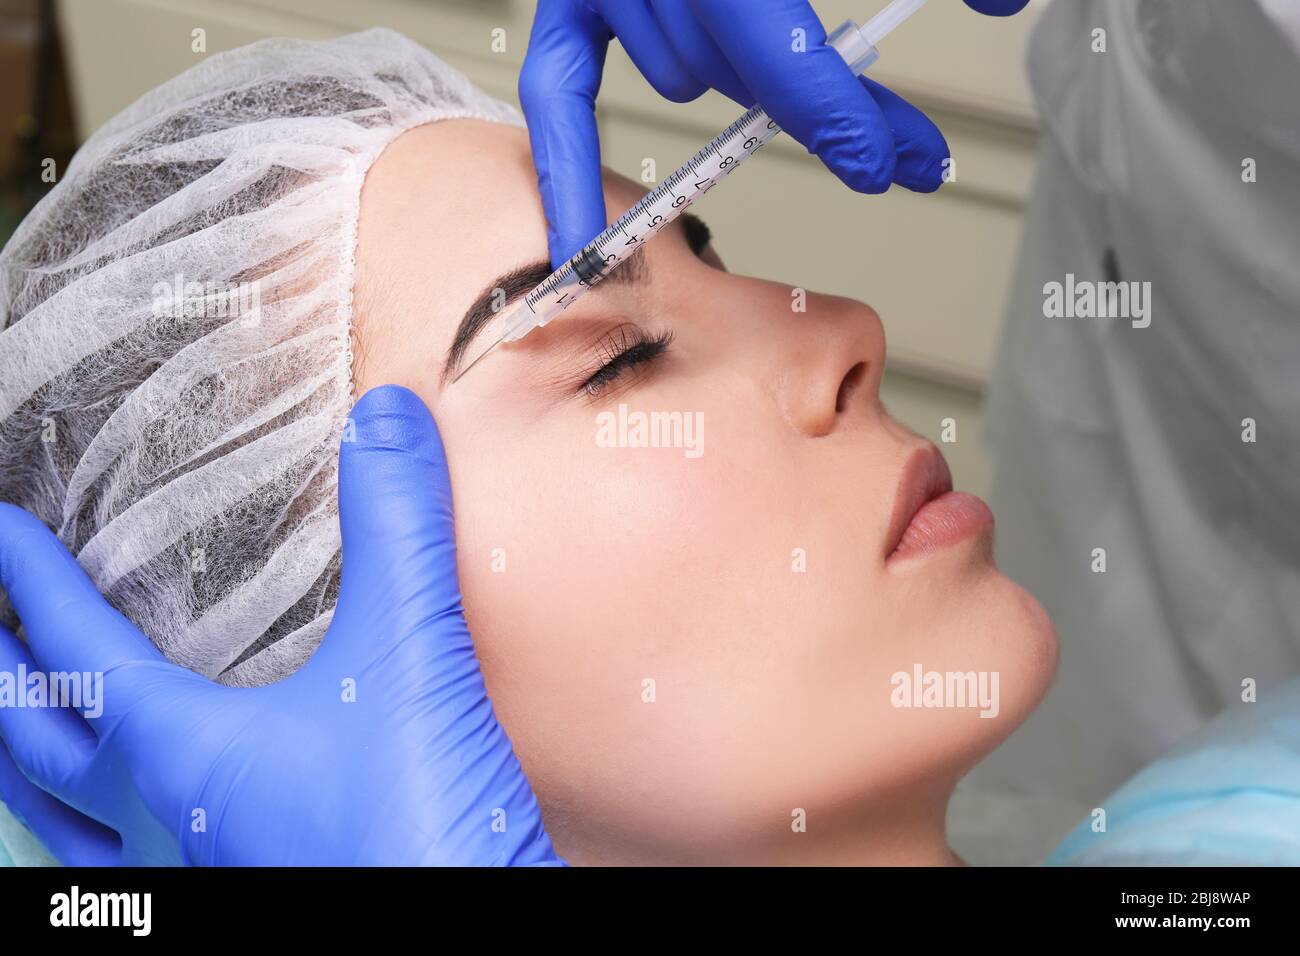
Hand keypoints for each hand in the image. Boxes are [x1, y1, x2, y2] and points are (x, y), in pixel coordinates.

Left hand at [0, 385, 561, 865]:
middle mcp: (164, 826)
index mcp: (179, 755)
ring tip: (13, 733)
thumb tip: (387, 416)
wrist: (470, 939)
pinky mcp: (243, 903)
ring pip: (64, 829)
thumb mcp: (413, 662)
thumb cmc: (419, 826)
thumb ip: (397, 532)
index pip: (75, 652)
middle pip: (35, 749)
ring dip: (26, 767)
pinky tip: (137, 830)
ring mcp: (196, 883)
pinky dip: (97, 832)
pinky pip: (127, 871)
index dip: (28, 582)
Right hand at [520, 0, 1032, 268]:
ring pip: (675, 71)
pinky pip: (562, 83)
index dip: (834, 111)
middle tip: (902, 154)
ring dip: (738, 83)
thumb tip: (1007, 0)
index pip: (768, 42)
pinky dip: (572, 158)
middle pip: (733, 67)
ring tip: (807, 90)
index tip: (887, 160)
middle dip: (821, 114)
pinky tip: (588, 233)